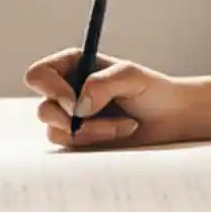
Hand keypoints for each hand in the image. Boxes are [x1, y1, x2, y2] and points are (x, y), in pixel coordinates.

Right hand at [23, 49, 192, 147]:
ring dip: (93, 131)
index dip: (50, 89)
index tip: (74, 103)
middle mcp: (66, 90)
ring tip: (123, 125)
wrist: (171, 119)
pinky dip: (98, 140)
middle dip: (70, 119)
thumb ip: (103, 83)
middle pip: (43, 108)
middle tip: (95, 118)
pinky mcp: (79, 140)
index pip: (39, 75)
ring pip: (57, 131)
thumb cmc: (153, 91)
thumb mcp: (132, 77)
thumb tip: (79, 106)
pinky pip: (72, 146)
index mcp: (72, 65)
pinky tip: (121, 132)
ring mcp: (71, 118)